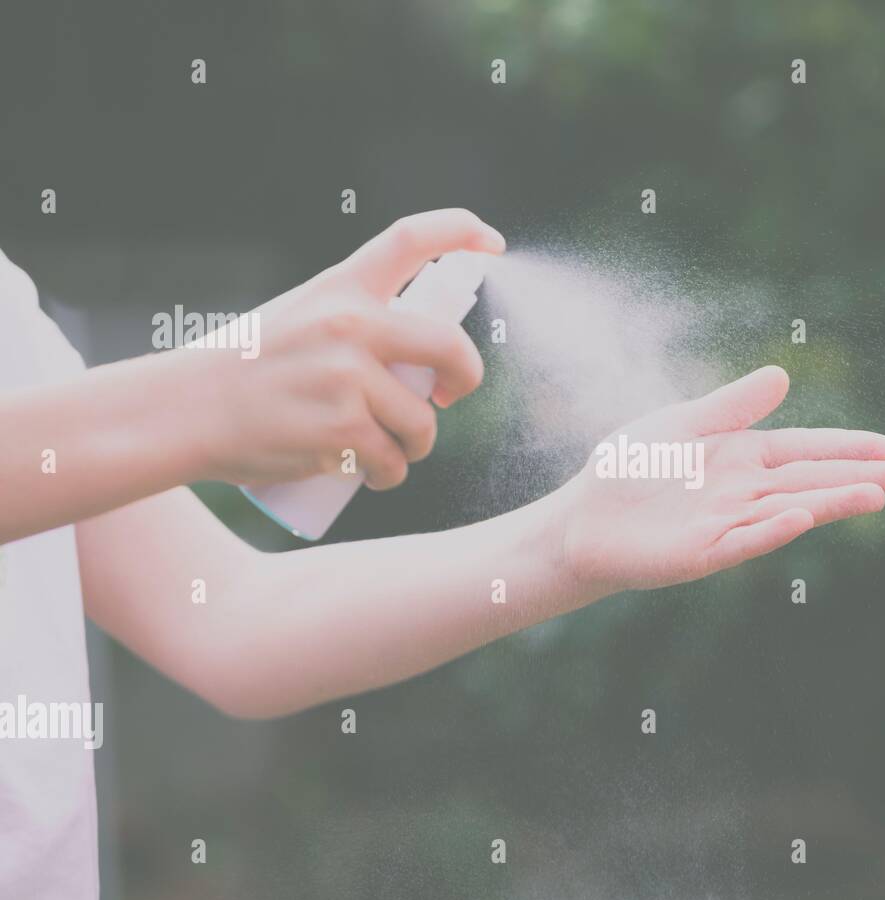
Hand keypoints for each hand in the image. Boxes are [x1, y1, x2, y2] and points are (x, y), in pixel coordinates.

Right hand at [193, 209, 504, 488]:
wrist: (183, 411)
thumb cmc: (243, 370)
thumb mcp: (298, 317)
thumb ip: (354, 323)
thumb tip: (420, 359)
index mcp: (340, 287)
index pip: (410, 238)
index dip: (462, 231)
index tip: (492, 242)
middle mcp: (351, 324)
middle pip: (450, 346)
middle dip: (467, 377)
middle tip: (451, 395)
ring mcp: (349, 378)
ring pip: (421, 422)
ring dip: (413, 444)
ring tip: (382, 448)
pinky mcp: (344, 430)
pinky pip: (394, 461)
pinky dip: (387, 475)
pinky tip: (367, 473)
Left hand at [548, 365, 884, 592]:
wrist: (583, 517)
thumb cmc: (631, 469)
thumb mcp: (684, 424)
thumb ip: (732, 406)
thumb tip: (782, 374)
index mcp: (742, 457)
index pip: (805, 451)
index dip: (846, 448)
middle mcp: (744, 491)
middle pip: (810, 481)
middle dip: (858, 478)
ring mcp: (727, 523)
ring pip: (789, 510)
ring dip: (829, 503)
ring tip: (874, 495)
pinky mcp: (703, 552)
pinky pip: (744, 539)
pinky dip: (772, 528)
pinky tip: (801, 517)